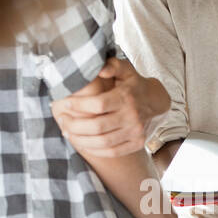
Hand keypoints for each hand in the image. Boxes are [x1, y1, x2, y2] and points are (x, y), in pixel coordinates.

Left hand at [52, 57, 169, 156]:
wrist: (155, 100)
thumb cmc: (132, 83)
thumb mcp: (125, 69)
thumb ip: (113, 65)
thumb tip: (101, 69)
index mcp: (127, 97)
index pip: (98, 104)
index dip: (78, 105)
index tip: (64, 103)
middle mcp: (133, 116)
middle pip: (98, 126)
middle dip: (75, 125)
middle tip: (62, 121)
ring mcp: (136, 132)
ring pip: (103, 142)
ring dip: (81, 140)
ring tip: (67, 133)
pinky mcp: (137, 143)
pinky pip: (112, 152)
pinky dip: (94, 150)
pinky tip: (82, 144)